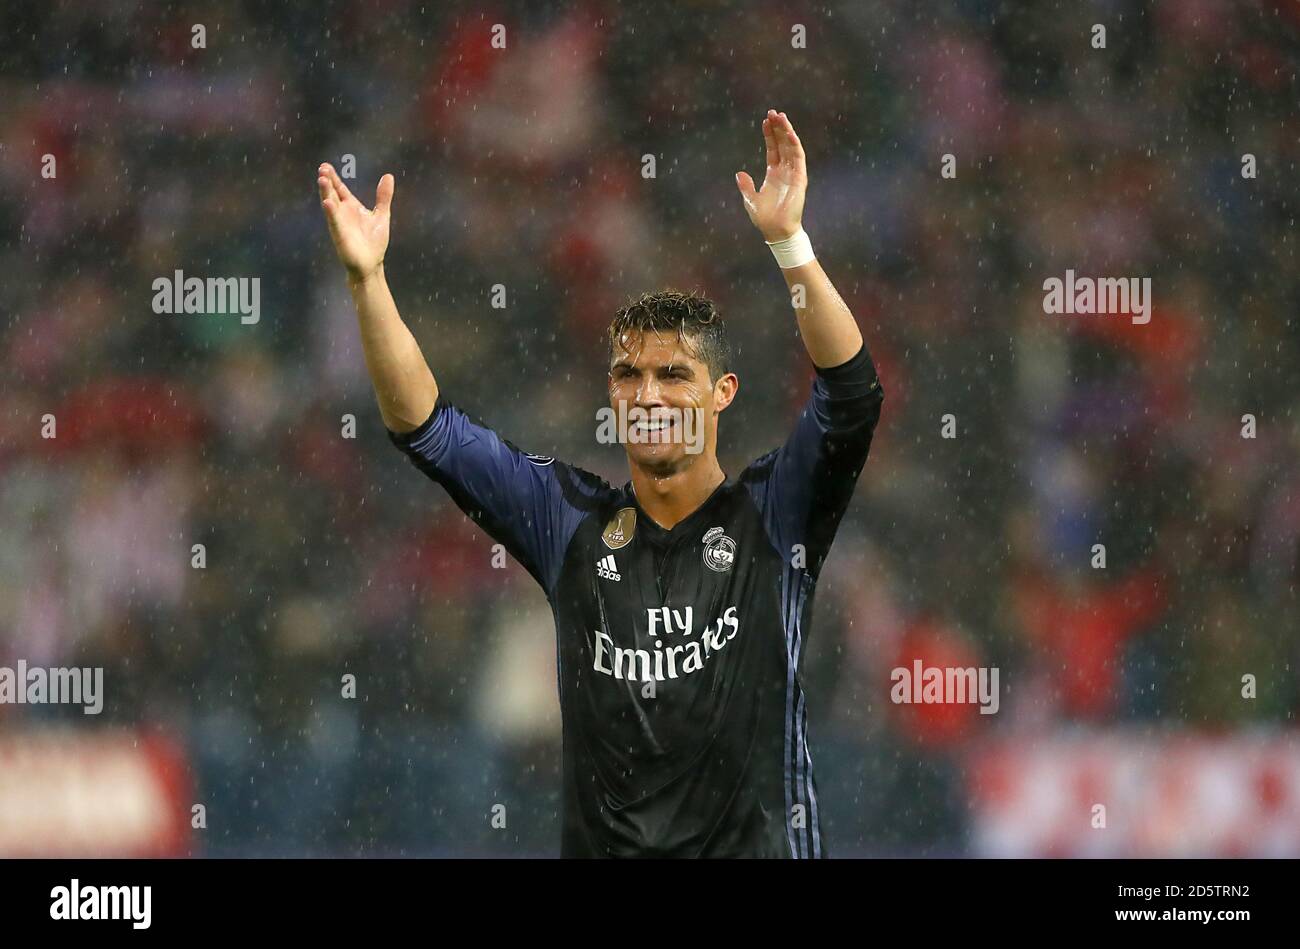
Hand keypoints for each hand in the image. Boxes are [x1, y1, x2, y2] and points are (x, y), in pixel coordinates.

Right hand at [317, 163, 392, 282]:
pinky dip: (331, 212)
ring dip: (326, 192)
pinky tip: (327, 202)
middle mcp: (343, 213)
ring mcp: (340, 223)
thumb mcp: (381, 214)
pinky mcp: (340, 235)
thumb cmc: (374, 241)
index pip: (340, 189)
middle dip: (327, 181)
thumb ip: (383, 197)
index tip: (326, 166)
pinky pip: (334, 222)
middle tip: (322, 168)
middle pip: (332, 193)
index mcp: (351, 207)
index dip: (334, 178)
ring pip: (331, 205)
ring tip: (321, 179)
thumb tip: (388, 176)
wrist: (372, 263)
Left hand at [735, 110, 806, 241]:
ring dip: (786, 131)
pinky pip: (798, 157)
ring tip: (781, 116)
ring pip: (791, 146)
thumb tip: (739, 173)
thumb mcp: (750, 200)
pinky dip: (794, 144)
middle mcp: (784, 170)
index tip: (765, 121)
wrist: (776, 230)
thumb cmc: (765, 218)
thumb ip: (745, 186)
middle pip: (782, 143)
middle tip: (773, 112)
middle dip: (778, 128)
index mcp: (773, 173)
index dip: (769, 135)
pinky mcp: (800, 177)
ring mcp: (793, 173)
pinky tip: (789, 133)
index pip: (772, 149)